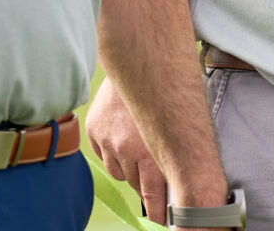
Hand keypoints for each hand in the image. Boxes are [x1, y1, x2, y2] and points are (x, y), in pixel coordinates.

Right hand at [86, 75, 169, 223]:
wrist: (141, 60)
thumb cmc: (168, 92)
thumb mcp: (178, 128)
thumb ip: (174, 158)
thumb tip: (179, 188)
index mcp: (149, 150)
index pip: (152, 196)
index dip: (159, 212)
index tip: (163, 220)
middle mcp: (124, 148)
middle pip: (136, 184)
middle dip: (146, 180)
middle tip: (154, 169)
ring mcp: (106, 140)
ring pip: (119, 173)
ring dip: (129, 166)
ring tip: (139, 144)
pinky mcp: (94, 131)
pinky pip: (104, 157)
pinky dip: (113, 152)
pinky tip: (124, 135)